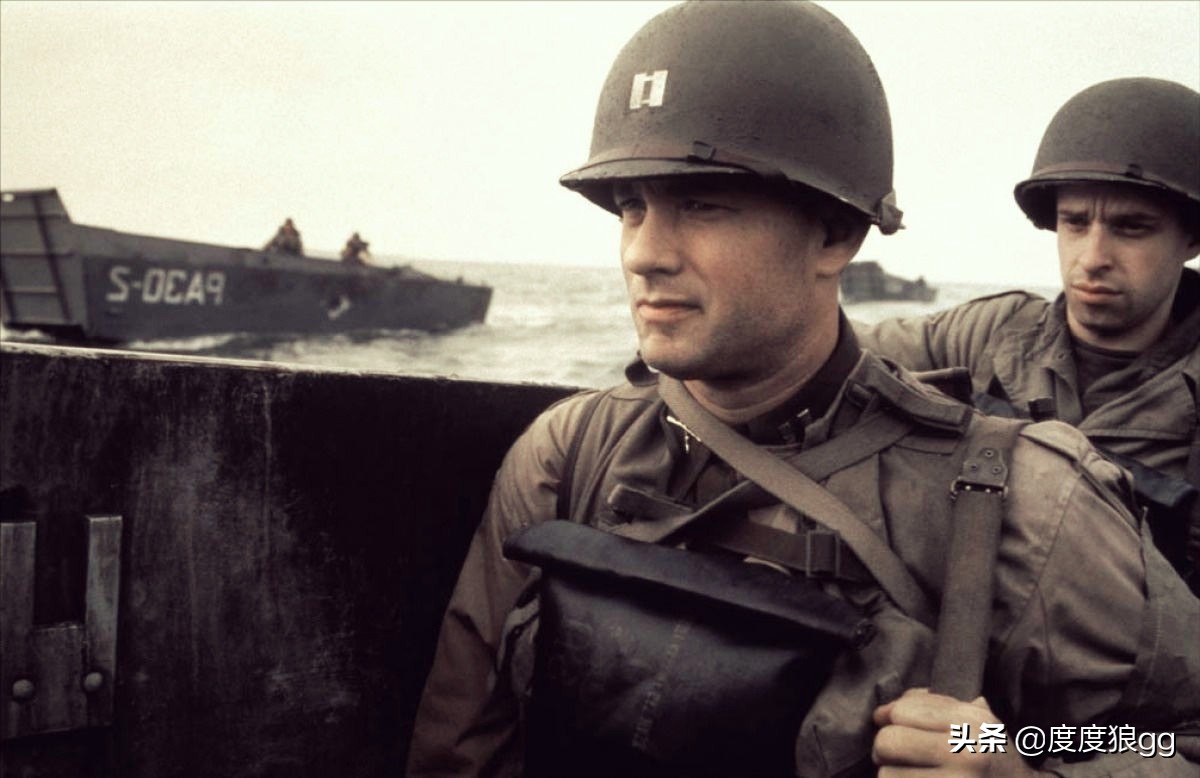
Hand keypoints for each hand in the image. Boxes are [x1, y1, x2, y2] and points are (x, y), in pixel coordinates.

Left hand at [872, 688, 1044, 775]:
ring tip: (911, 776)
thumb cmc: (992, 759)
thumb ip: (932, 704)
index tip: (892, 726)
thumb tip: (884, 712)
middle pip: (888, 741)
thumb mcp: (976, 722)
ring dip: (892, 775)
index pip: (903, 712)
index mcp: (973, 723)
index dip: (889, 718)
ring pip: (887, 775)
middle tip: (897, 757)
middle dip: (885, 749)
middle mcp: (966, 753)